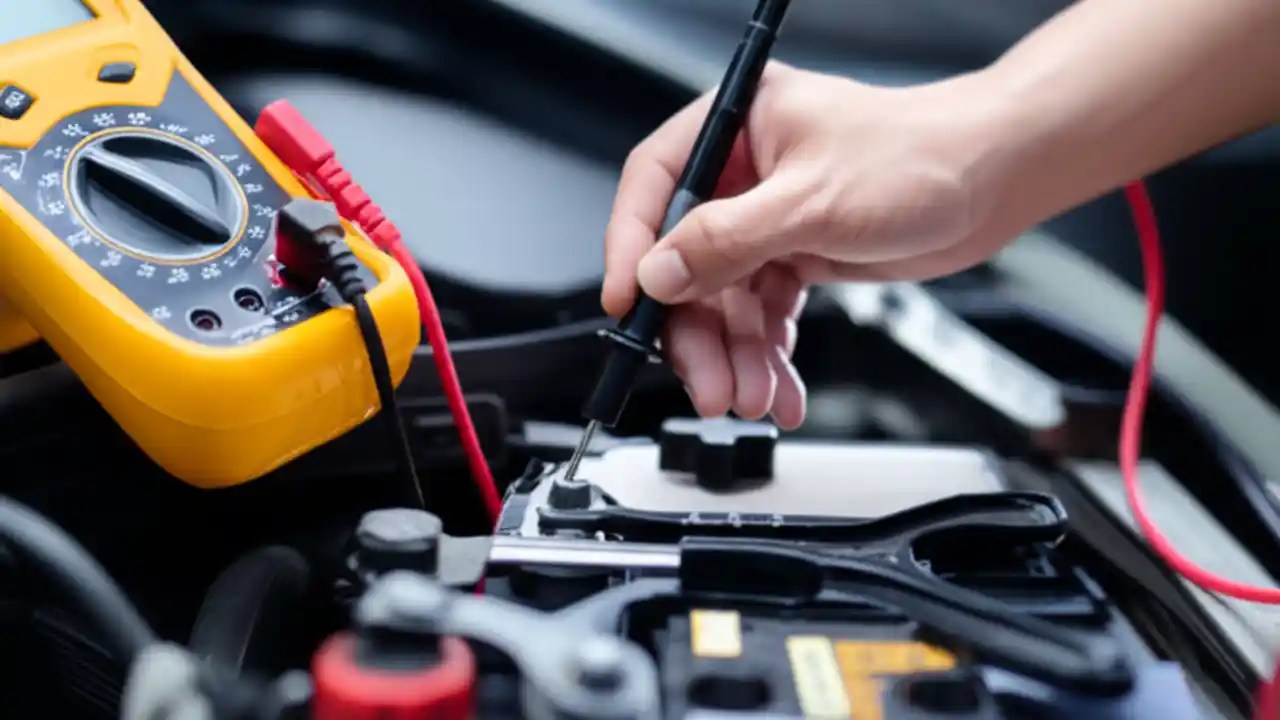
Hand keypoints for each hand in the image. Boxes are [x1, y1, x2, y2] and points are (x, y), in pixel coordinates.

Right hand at [602, 62, 1015, 429]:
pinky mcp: (795, 254)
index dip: (632, 247)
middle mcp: (745, 173)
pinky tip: (778, 386)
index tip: (628, 303)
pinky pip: (763, 314)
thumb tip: (660, 271)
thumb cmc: (922, 156)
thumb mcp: (811, 201)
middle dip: (698, 330)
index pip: (656, 185)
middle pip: (687, 261)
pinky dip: (768, 354)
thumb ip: (727, 240)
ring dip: (736, 355)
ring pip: (725, 299)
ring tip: (752, 395)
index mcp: (736, 127)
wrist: (995, 180)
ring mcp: (768, 218)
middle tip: (708, 382)